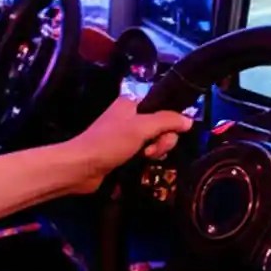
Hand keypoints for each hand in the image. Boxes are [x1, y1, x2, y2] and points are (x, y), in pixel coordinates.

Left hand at [64, 97, 192, 193]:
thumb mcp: (141, 127)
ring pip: (155, 140)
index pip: (164, 107)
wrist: (80, 167)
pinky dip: (147, 157)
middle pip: (161, 125)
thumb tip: (189, 120)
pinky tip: (143, 163)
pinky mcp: (123, 151)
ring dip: (155, 150)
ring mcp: (126, 134)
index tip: (168, 134)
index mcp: (132, 103)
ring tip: (145, 158)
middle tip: (151, 151)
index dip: (171, 122)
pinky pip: (145, 151)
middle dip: (163, 139)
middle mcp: (130, 116)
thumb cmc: (109, 142)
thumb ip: (167, 121)